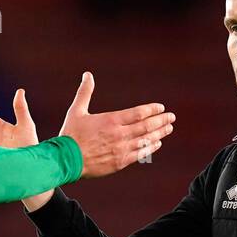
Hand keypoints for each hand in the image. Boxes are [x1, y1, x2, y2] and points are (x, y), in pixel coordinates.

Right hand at [59, 72, 174, 178]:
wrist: (65, 161)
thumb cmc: (70, 135)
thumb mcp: (76, 111)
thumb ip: (85, 92)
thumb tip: (87, 75)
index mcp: (111, 120)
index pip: (139, 113)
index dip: (152, 109)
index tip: (161, 107)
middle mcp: (120, 134)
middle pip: (147, 126)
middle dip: (161, 120)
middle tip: (171, 117)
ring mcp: (121, 149)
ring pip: (147, 140)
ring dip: (159, 133)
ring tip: (168, 128)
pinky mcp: (120, 162)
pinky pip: (141, 154)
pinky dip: (151, 147)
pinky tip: (157, 143)